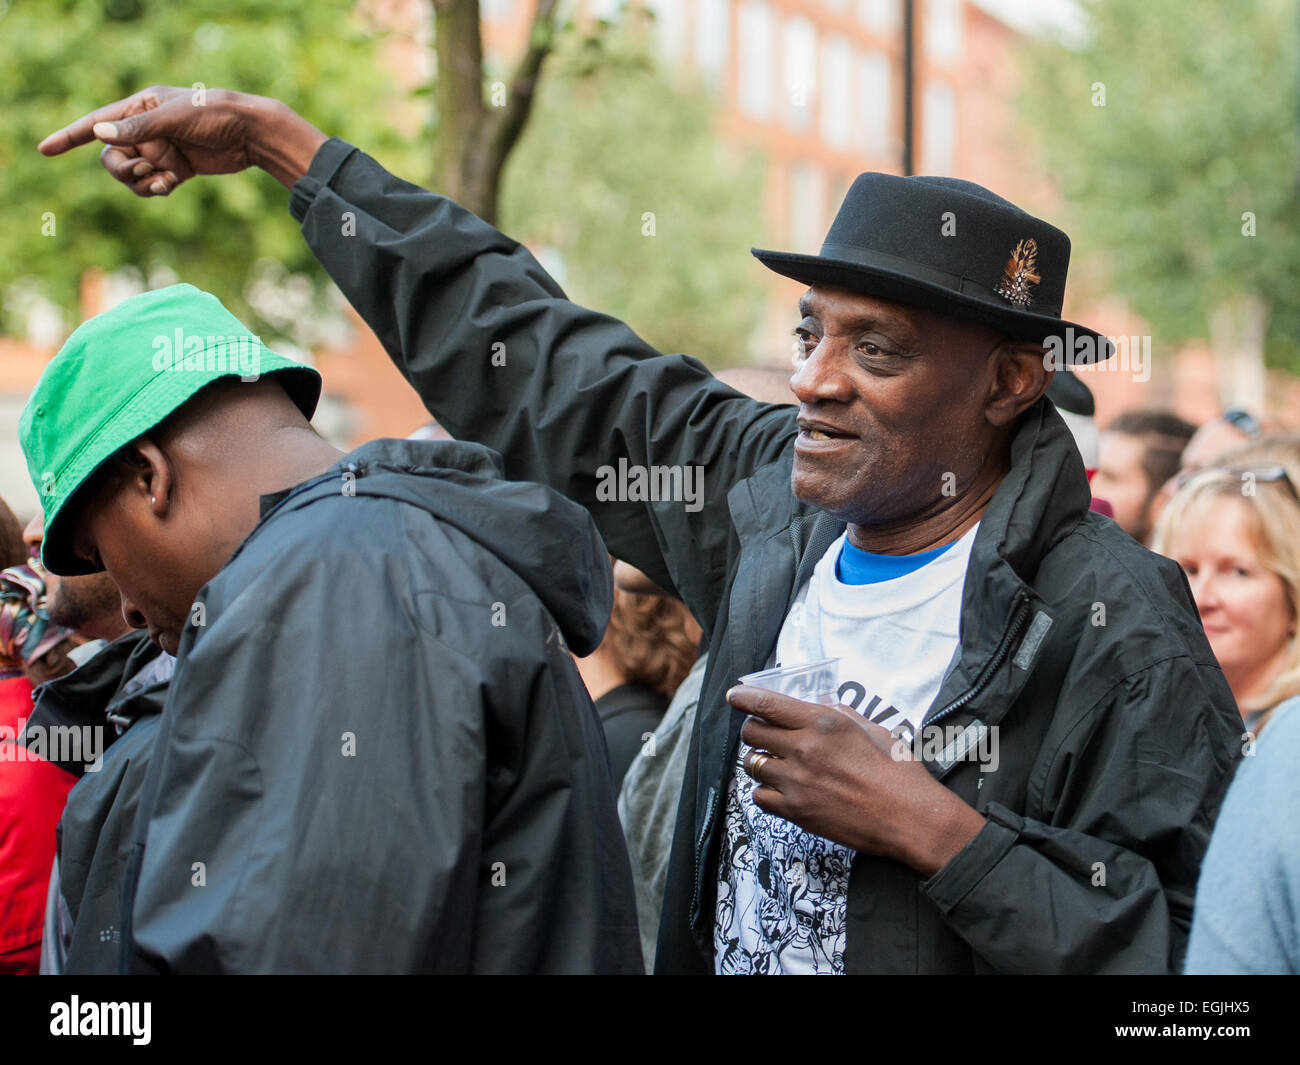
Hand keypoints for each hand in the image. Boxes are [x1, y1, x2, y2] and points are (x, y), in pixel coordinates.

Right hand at [38, 85, 327, 192]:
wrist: (253, 134)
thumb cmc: (216, 115)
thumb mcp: (176, 118)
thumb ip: (140, 129)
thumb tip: (102, 135)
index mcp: (141, 105)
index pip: (98, 123)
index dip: (71, 136)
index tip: (46, 149)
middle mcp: (147, 128)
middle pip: (112, 156)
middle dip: (122, 169)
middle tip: (146, 170)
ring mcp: (161, 149)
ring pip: (131, 175)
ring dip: (142, 182)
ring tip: (165, 178)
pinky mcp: (177, 168)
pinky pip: (153, 185)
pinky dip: (158, 189)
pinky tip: (173, 184)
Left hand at [729, 684, 986, 875]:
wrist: (911, 819)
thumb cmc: (899, 772)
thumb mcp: (873, 730)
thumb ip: (840, 714)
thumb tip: (819, 704)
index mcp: (823, 723)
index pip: (767, 704)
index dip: (744, 698)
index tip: (734, 697)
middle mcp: (804, 749)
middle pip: (753, 732)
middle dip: (754, 729)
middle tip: (763, 733)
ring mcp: (796, 782)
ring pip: (752, 764)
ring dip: (760, 760)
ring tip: (775, 762)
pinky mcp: (796, 811)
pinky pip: (760, 796)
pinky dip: (765, 790)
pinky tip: (780, 788)